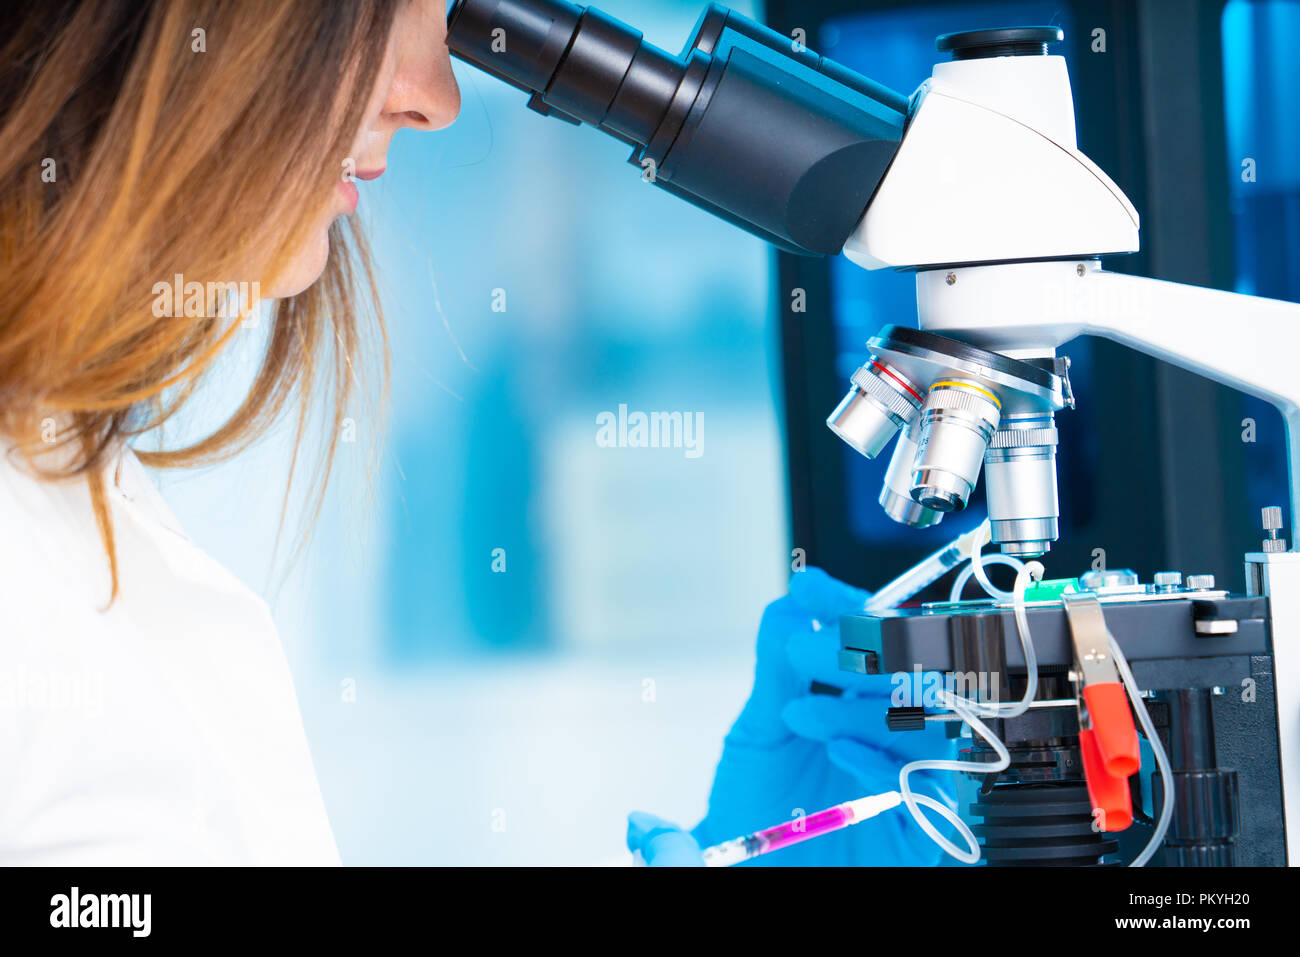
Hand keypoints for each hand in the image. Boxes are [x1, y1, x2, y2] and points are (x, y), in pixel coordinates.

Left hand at [628, 568, 956, 865]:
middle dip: (862, 652)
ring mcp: (914, 774)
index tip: (810, 591)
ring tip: (801, 718)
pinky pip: (930, 785)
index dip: (850, 604)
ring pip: (925, 723)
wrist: (750, 867)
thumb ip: (780, 661)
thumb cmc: (758, 804)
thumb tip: (797, 595)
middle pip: (916, 670)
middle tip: (806, 653)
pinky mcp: (926, 824)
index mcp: (864, 697)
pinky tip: (838, 753)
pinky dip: (882, 760)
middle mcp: (895, 729)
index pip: (881, 634)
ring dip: (860, 711)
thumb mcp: (761, 725)